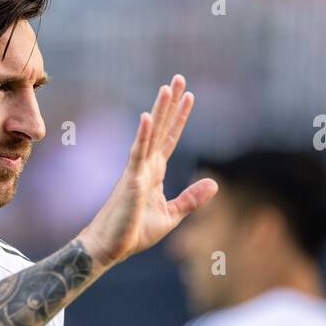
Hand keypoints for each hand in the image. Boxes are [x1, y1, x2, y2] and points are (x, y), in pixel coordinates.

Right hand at [77, 74, 216, 269]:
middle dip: (170, 103)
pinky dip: (143, 135)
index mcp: (154, 172)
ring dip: (160, 110)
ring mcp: (137, 171)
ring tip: (168, 86)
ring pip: (150, 134)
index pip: (170, 139)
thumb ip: (191, 198)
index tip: (188, 96)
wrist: (110, 247)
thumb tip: (215, 183)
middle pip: (161, 128)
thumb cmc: (134, 232)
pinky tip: (149, 116)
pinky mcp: (131, 181)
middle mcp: (145, 166)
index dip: (180, 118)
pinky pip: (138, 154)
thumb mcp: (171, 215)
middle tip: (179, 78)